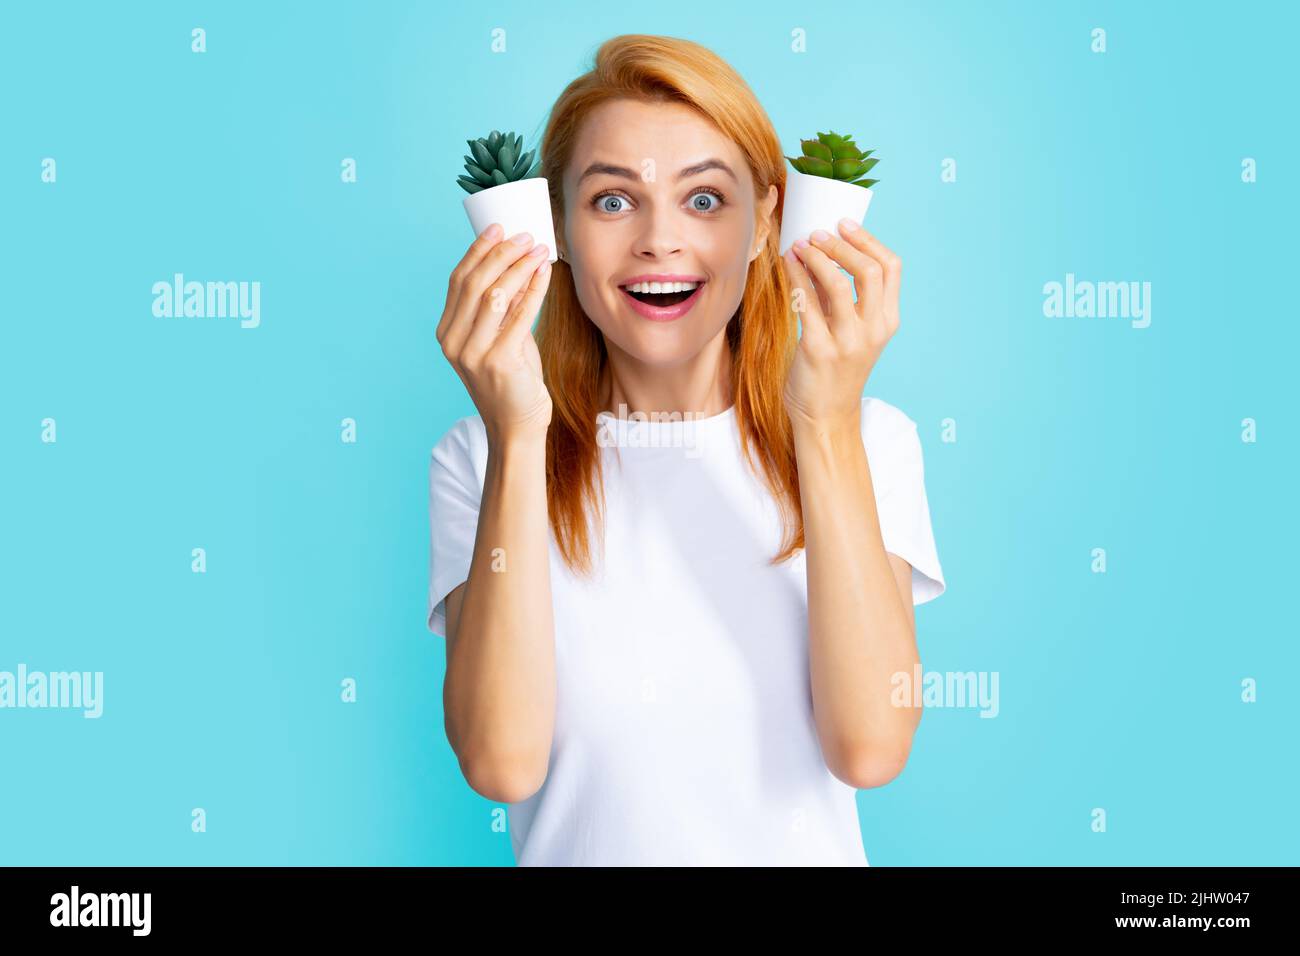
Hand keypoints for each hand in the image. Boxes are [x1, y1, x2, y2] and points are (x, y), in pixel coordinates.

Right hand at [436, 224, 553, 441]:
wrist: (516, 426)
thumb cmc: (512, 380)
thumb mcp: (499, 339)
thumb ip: (500, 309)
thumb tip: (517, 264)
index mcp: (447, 332)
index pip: (458, 280)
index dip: (478, 250)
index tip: (498, 228)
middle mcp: (454, 342)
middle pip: (475, 283)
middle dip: (501, 253)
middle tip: (525, 236)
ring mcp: (473, 354)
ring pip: (494, 295)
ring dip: (519, 267)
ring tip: (539, 250)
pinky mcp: (498, 362)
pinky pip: (519, 316)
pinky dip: (534, 290)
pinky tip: (545, 274)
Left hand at [780, 219, 901, 428]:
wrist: (825, 417)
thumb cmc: (836, 371)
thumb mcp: (853, 333)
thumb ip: (845, 299)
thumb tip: (823, 253)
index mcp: (887, 322)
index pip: (891, 268)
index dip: (868, 240)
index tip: (845, 224)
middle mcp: (872, 330)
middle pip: (869, 270)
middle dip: (841, 244)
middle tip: (817, 233)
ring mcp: (847, 341)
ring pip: (837, 284)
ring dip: (816, 257)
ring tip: (799, 244)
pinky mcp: (818, 349)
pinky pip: (806, 303)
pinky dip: (796, 277)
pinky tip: (787, 265)